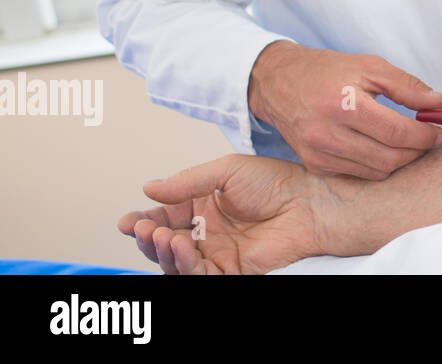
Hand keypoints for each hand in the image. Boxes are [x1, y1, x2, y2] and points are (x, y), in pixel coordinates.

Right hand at [117, 154, 344, 274]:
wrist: (309, 203)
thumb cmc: (277, 181)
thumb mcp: (227, 170)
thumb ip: (187, 182)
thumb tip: (149, 188)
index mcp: (202, 205)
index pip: (164, 217)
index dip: (144, 220)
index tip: (129, 220)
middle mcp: (206, 231)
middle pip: (164, 243)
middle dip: (148, 238)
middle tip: (141, 229)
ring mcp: (216, 252)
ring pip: (176, 262)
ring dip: (161, 252)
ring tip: (160, 236)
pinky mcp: (229, 270)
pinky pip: (198, 274)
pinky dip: (183, 265)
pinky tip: (179, 247)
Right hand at [248, 41, 441, 179]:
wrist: (279, 83)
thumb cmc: (328, 70)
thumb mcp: (370, 66)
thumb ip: (408, 87)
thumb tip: (440, 103)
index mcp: (344, 103)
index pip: (396, 132)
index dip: (424, 136)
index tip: (438, 132)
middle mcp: (328, 133)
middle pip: (388, 157)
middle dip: (416, 151)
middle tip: (429, 140)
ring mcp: (318, 153)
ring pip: (376, 171)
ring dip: (400, 160)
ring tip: (409, 143)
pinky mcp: (314, 165)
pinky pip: (358, 174)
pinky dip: (377, 165)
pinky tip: (382, 148)